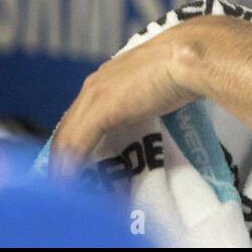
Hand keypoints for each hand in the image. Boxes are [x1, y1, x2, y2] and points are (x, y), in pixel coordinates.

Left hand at [48, 25, 198, 174]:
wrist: (189, 57)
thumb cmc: (182, 68)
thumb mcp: (155, 89)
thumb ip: (145, 102)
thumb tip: (154, 118)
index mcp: (106, 81)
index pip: (78, 118)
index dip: (74, 144)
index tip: (75, 168)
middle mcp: (94, 86)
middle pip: (66, 129)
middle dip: (62, 159)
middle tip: (64, 189)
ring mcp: (94, 96)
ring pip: (66, 138)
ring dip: (62, 168)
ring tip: (64, 195)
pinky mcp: (101, 108)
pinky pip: (77, 144)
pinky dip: (71, 167)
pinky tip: (69, 185)